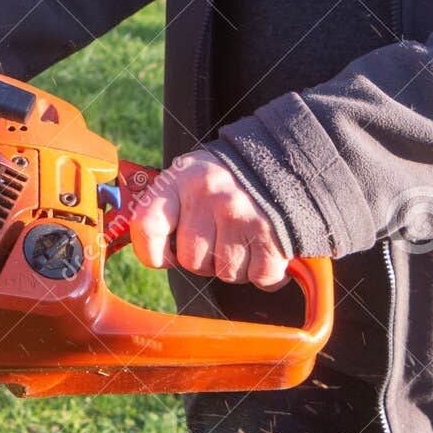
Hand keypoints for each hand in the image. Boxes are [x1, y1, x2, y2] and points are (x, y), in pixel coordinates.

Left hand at [130, 150, 290, 288]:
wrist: (285, 157)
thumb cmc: (227, 178)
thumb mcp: (189, 177)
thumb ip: (167, 208)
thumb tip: (151, 251)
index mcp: (180, 179)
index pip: (147, 227)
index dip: (153, 253)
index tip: (167, 257)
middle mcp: (208, 195)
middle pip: (192, 261)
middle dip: (206, 261)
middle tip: (220, 240)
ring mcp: (241, 213)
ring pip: (227, 272)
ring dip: (236, 267)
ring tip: (244, 241)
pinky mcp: (272, 231)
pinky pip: (260, 276)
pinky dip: (265, 274)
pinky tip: (266, 252)